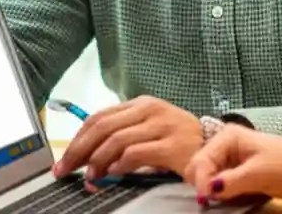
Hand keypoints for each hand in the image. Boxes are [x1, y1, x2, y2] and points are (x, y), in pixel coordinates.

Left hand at [52, 96, 203, 184]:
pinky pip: (136, 152)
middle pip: (102, 126)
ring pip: (116, 139)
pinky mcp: (172, 145)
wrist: (218, 148)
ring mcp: (162, 125)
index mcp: (141, 104)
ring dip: (97, 161)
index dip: (77, 139)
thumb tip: (87, 160)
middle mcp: (150, 109)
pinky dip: (120, 164)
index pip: (99, 117)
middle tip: (65, 170)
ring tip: (90, 177)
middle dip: (79, 150)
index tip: (63, 159)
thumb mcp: (149, 131)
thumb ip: (122, 139)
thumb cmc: (180, 142)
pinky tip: (112, 174)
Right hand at [185, 125, 281, 202]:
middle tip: (218, 201)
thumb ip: (229, 182)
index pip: (199, 161)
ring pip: (208, 179)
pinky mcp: (239, 172)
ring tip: (228, 200)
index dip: (201, 182)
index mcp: (227, 137)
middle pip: (199, 169)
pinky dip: (224, 194)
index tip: (207, 202)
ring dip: (214, 192)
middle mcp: (225, 145)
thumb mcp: (258, 174)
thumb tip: (206, 191)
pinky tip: (234, 198)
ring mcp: (232, 158)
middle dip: (205, 186)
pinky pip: (221, 185)